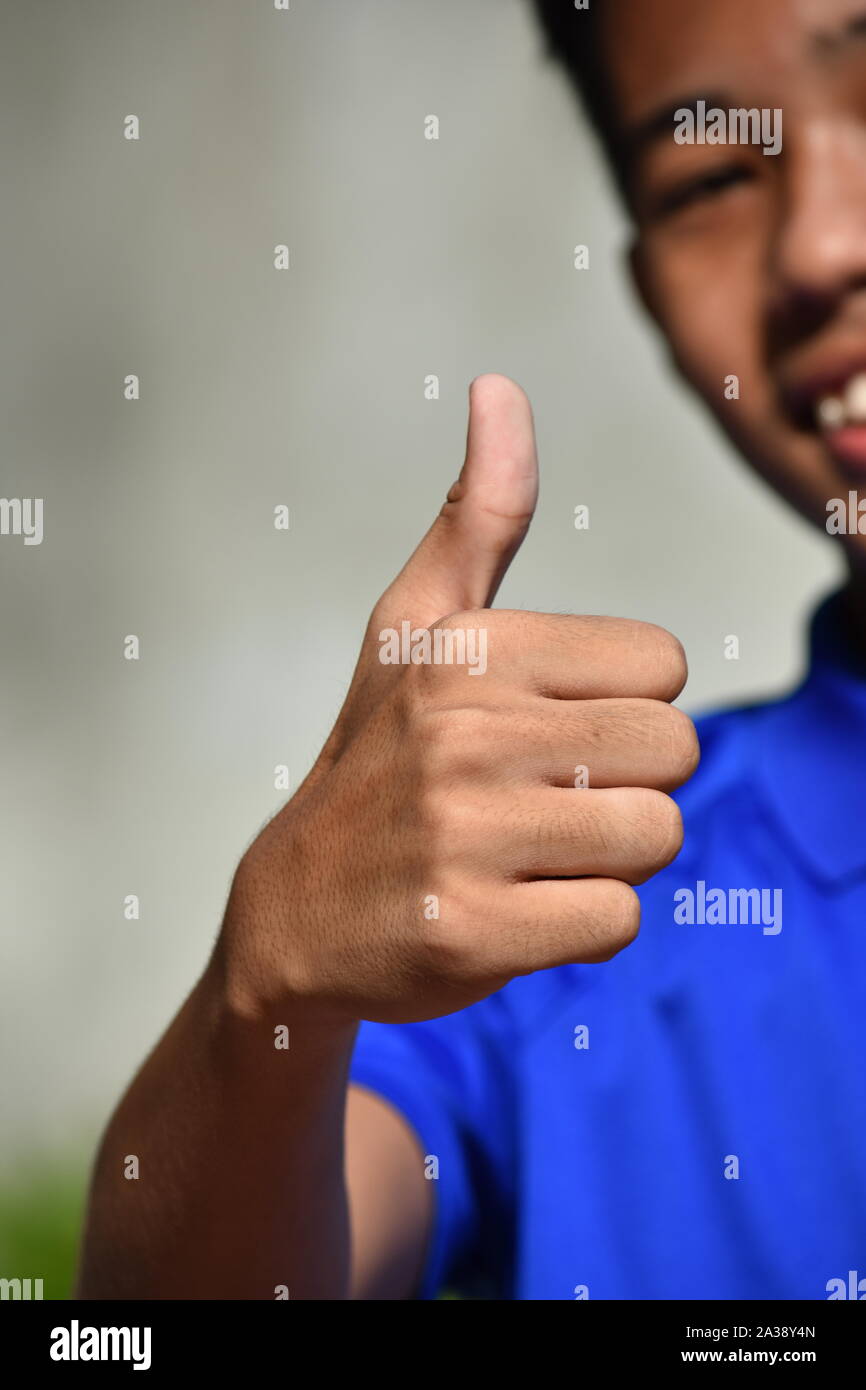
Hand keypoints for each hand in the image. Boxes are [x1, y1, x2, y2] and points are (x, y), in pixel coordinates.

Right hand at [222, 375, 698, 1023]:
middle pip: (676, 750)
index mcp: (469, 649)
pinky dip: (582, 924)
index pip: (663, 664)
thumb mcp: (414, 625)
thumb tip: (499, 386)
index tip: (548, 732)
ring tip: (529, 855)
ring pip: (657, 835)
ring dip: (611, 856)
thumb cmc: (377, 757)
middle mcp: (463, 733)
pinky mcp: (470, 933)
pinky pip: (617, 920)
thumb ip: (478, 514)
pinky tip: (512, 910)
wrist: (295, 908)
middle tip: (543, 802)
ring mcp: (463, 837)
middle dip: (628, 783)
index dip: (624, 706)